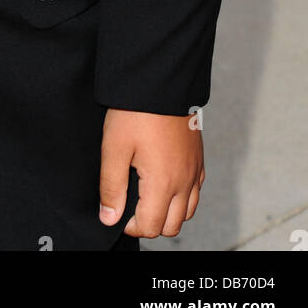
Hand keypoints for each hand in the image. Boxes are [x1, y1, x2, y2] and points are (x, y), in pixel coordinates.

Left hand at [99, 107, 203, 237]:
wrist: (160, 80)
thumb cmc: (135, 112)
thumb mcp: (114, 148)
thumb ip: (112, 187)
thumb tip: (109, 219)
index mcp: (164, 183)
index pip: (151, 226)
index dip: (131, 226)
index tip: (117, 212)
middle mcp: (185, 181)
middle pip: (172, 226)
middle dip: (150, 223)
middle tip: (130, 206)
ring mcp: (195, 170)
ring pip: (187, 212)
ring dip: (168, 213)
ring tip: (146, 196)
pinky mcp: (198, 158)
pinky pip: (196, 191)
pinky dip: (182, 197)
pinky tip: (164, 181)